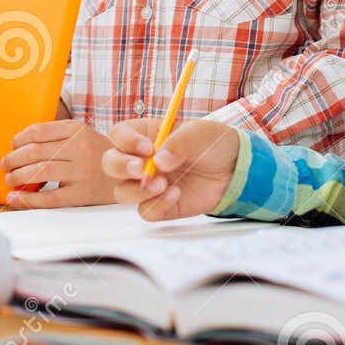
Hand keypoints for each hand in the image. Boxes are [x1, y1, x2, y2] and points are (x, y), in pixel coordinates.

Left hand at [1, 120, 114, 207]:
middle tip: (6, 166)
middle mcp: (79, 148)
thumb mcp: (84, 134)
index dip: (18, 140)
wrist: (133, 173)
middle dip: (12, 160)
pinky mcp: (82, 194)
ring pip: (39, 172)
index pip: (37, 131)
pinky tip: (16, 197)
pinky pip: (49, 198)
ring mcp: (81, 172)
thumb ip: (57, 136)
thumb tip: (20, 145)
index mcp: (77, 130)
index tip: (13, 147)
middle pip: (34, 152)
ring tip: (10, 180)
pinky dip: (28, 199)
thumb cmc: (101, 155)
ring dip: (17, 177)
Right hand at [101, 118, 240, 220]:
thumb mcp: (200, 133)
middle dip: (121, 167)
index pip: (119, 135)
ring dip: (138, 190)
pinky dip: (157, 205)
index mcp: (145, 134)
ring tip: (164, 184)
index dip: (126, 141)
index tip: (147, 148)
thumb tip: (159, 160)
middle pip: (110, 164)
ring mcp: (148, 184)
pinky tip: (177, 194)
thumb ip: (179, 142)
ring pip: (122, 191)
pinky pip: (145, 211)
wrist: (234, 170)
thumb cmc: (213, 144)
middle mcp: (141, 159)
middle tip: (142, 170)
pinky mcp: (160, 205)